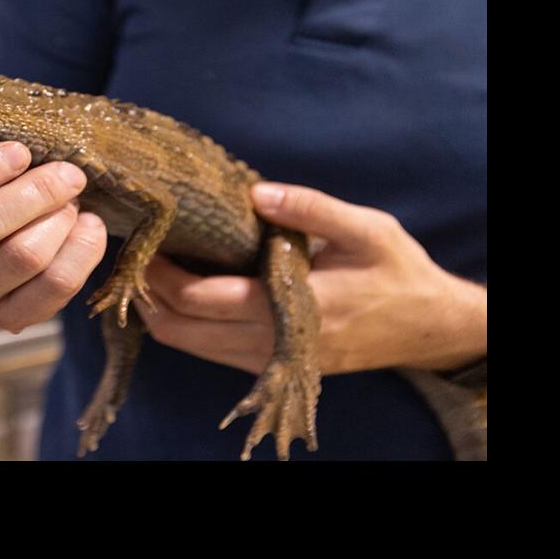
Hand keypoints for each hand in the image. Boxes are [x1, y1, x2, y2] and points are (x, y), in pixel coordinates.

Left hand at [141, 182, 486, 374]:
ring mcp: (268, 360)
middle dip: (149, 295)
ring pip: (190, 348)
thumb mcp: (366, 229)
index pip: (203, 300)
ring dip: (161, 314)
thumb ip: (311, 209)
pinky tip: (179, 293)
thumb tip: (256, 193)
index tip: (145, 241)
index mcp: (292, 306)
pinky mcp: (270, 366)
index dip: (163, 275)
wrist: (425, 326)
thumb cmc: (396, 271)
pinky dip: (185, 327)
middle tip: (134, 255)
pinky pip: (209, 352)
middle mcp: (272, 343)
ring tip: (148, 271)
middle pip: (182, 332)